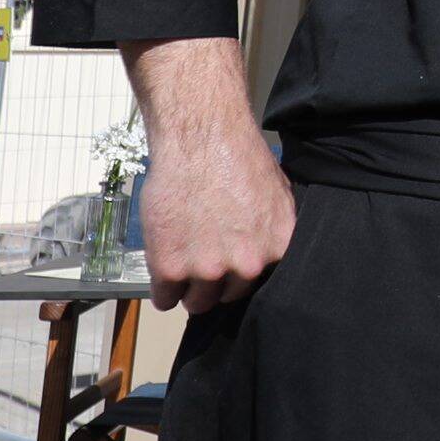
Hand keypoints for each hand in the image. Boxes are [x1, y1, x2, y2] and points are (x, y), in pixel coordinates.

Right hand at [125, 34, 291, 315]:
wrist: (199, 138)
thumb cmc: (238, 158)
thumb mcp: (277, 197)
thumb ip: (272, 234)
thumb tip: (267, 256)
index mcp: (277, 251)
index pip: (259, 286)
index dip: (240, 276)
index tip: (230, 270)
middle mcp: (247, 267)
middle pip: (227, 297)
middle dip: (215, 283)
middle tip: (202, 261)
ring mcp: (208, 270)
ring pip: (196, 302)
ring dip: (188, 288)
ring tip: (182, 264)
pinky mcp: (171, 268)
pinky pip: (165, 299)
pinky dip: (162, 290)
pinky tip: (163, 272)